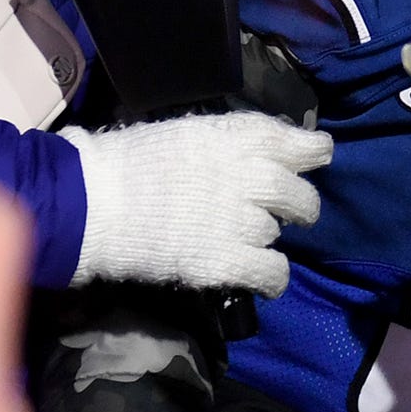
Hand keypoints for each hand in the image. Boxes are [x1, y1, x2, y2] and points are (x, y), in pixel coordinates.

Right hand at [69, 111, 330, 294]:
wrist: (94, 203)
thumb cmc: (128, 162)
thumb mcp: (184, 134)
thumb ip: (226, 144)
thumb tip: (256, 155)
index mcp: (235, 138)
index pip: (295, 143)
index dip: (313, 151)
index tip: (316, 155)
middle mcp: (249, 175)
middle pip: (299, 195)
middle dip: (300, 205)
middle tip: (292, 212)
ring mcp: (240, 220)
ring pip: (278, 233)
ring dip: (268, 237)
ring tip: (248, 240)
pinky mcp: (227, 260)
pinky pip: (272, 272)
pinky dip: (274, 277)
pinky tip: (265, 277)